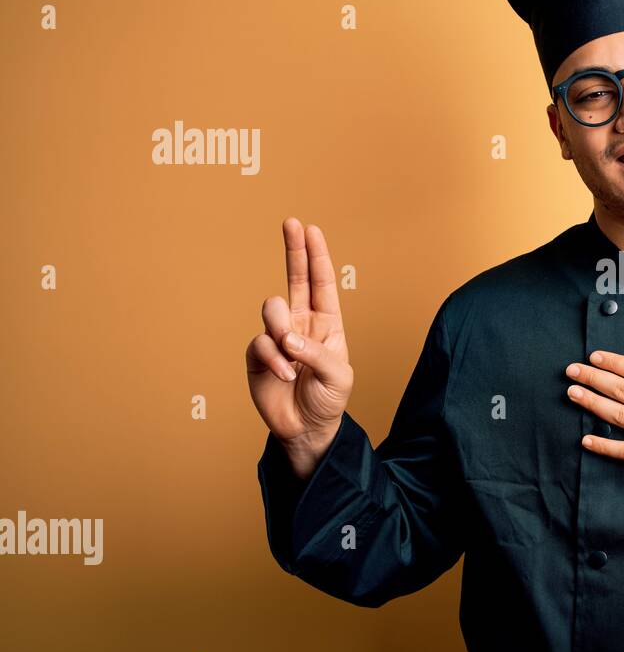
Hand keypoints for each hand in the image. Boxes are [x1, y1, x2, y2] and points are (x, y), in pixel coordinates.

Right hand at [245, 218, 353, 460]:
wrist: (307, 429)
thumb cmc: (329, 399)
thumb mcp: (338, 376)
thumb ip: (316, 353)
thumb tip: (287, 337)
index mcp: (327, 323)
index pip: (321, 283)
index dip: (316, 256)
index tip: (311, 229)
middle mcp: (301, 324)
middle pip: (294, 279)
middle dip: (293, 250)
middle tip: (290, 223)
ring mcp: (278, 337)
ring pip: (272, 309)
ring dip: (281, 330)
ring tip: (292, 358)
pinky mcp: (257, 355)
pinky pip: (260, 343)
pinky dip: (273, 359)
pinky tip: (284, 375)